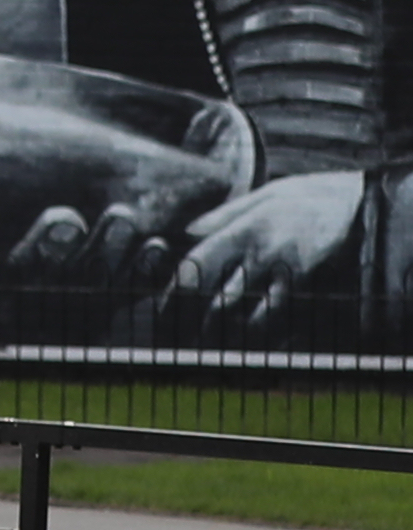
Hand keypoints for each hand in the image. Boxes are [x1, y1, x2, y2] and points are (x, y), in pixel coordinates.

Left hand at [169, 170, 382, 335]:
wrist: (363, 208)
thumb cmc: (312, 199)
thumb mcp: (266, 196)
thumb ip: (225, 215)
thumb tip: (190, 231)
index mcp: (244, 230)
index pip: (198, 263)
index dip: (177, 288)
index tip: (166, 302)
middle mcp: (261, 254)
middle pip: (216, 295)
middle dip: (195, 315)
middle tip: (181, 328)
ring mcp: (285, 274)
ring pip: (244, 312)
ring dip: (224, 324)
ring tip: (208, 333)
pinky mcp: (309, 287)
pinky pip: (277, 316)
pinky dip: (259, 327)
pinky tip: (248, 331)